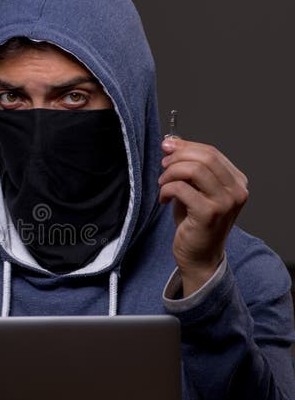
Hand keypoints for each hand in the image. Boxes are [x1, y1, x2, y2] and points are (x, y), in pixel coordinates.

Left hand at [158, 137, 247, 295]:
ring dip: (171, 172)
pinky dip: (167, 189)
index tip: (168, 146)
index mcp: (237, 182)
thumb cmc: (196, 223)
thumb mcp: (196, 190)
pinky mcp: (209, 213)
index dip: (187, 146)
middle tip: (163, 165)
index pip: (212, 152)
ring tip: (163, 183)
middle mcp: (236, 191)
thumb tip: (173, 143)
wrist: (199, 257)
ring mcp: (225, 202)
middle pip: (205, 157)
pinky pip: (182, 188)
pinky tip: (164, 199)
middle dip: (178, 157)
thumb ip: (190, 168)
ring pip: (194, 169)